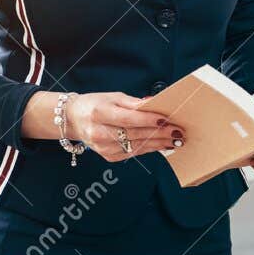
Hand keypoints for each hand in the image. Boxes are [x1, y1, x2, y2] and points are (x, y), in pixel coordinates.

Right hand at [64, 92, 180, 161]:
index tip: (167, 120)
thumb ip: (134, 103)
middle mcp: (99, 133)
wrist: (75, 119)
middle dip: (159, 133)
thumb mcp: (113, 97)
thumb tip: (155, 104)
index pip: (128, 119)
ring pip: (137, 146)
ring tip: (176, 139)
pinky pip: (133, 153)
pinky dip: (149, 148)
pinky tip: (162, 145)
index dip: (149, 120)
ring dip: (159, 143)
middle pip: (135, 134)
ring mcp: (103, 148)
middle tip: (178, 131)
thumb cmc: (96, 104)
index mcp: (99, 114)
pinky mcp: (108, 156)